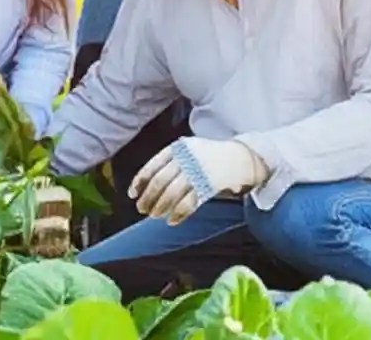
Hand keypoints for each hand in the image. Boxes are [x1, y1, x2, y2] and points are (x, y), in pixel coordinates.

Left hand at [130, 137, 269, 225]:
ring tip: (154, 215)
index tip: (132, 195)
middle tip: (142, 209)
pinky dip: (178, 214)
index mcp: (177, 148)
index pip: (152, 166)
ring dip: (161, 207)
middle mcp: (186, 158)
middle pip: (160, 181)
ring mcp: (197, 171)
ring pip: (172, 193)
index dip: (139, 181)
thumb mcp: (187, 150)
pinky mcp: (208, 185)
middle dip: (148, 197)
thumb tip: (144, 186)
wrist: (238, 158)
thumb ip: (169, 162)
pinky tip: (172, 221)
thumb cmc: (206, 156)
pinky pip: (189, 203)